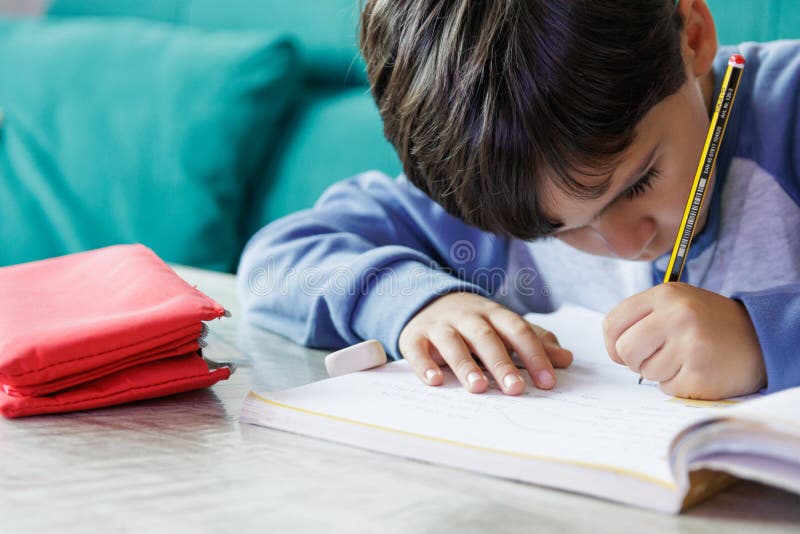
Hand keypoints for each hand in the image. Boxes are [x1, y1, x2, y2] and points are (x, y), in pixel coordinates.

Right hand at [398, 292, 572, 394]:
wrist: (427, 300)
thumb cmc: (474, 322)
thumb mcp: (504, 326)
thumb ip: (535, 342)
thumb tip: (566, 359)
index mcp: (493, 313)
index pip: (517, 330)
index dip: (533, 355)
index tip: (547, 382)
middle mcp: (466, 316)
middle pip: (486, 337)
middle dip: (501, 363)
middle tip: (515, 389)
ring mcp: (439, 325)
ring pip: (453, 342)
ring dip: (465, 365)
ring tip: (478, 388)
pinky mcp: (414, 336)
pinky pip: (417, 350)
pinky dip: (424, 364)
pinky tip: (434, 381)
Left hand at [603, 283, 765, 399]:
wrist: (761, 339)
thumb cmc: (709, 323)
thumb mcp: (676, 304)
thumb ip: (642, 317)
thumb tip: (614, 347)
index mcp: (665, 295)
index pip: (613, 323)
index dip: (613, 342)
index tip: (624, 349)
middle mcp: (677, 316)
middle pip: (624, 350)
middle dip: (634, 361)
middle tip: (655, 357)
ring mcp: (690, 344)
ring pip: (645, 372)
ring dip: (660, 372)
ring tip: (684, 359)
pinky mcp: (701, 373)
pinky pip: (667, 388)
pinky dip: (678, 384)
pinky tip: (697, 369)